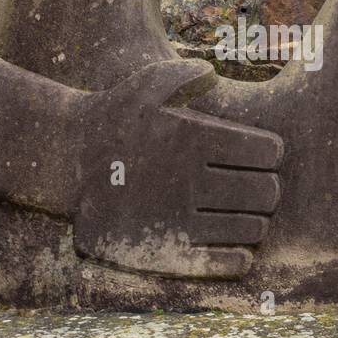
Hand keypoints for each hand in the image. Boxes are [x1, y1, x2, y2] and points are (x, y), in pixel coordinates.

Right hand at [72, 59, 282, 278]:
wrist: (66, 161)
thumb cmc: (113, 117)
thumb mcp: (145, 83)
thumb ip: (187, 74)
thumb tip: (217, 75)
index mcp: (196, 138)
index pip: (268, 152)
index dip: (270, 153)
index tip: (261, 155)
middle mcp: (191, 179)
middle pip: (266, 193)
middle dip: (269, 189)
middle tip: (259, 187)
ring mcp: (179, 219)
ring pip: (252, 228)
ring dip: (257, 222)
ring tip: (245, 214)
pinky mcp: (167, 253)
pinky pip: (226, 262)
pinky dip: (240, 256)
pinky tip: (237, 246)